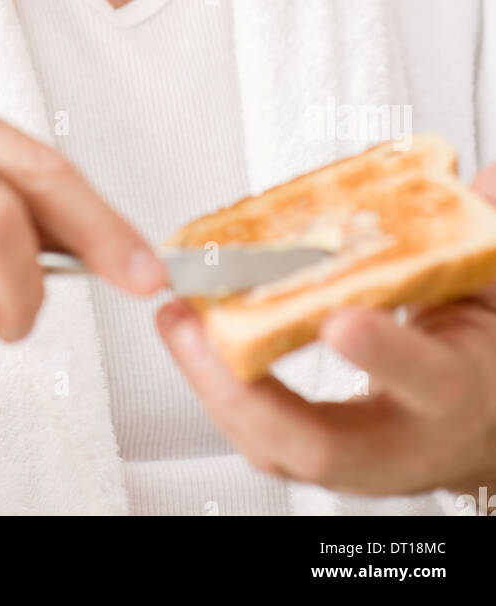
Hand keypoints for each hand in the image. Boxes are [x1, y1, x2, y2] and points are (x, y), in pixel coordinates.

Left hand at [156, 165, 495, 497]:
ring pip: (275, 449)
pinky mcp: (314, 456)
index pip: (427, 381)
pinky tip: (189, 338)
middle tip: (202, 330)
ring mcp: (354, 461)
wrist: (484, 430)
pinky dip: (216, 387)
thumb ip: (477, 245)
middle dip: (248, 392)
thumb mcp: (487, 297)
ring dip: (213, 386)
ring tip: (177, 322)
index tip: (340, 319)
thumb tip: (481, 182)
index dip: (383, 353)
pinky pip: (258, 434)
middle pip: (321, 445)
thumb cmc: (479, 362)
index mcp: (455, 393)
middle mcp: (402, 442)